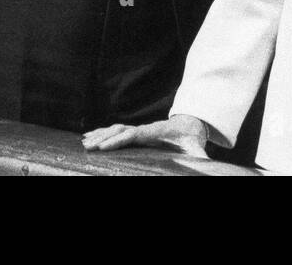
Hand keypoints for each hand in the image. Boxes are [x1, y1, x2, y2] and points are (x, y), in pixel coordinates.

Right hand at [82, 114, 209, 157]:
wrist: (191, 126)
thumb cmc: (191, 141)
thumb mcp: (197, 149)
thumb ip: (200, 157)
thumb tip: (207, 165)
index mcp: (156, 132)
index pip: (135, 134)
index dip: (120, 139)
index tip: (105, 146)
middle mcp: (144, 128)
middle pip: (121, 130)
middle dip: (104, 138)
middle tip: (88, 147)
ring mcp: (139, 129)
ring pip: (116, 128)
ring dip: (100, 134)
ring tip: (85, 142)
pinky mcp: (136, 132)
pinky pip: (116, 130)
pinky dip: (102, 132)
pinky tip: (89, 136)